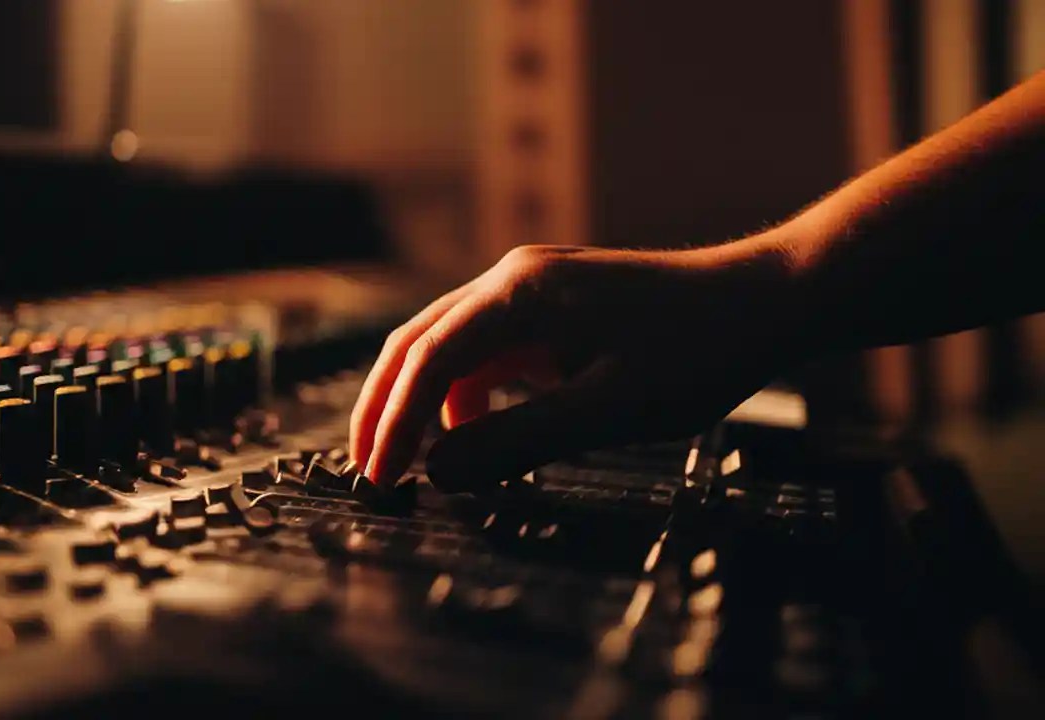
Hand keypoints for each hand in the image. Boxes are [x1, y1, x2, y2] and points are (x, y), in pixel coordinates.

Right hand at [349, 236, 801, 490]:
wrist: (763, 300)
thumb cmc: (697, 351)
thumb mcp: (608, 409)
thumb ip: (517, 440)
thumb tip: (439, 471)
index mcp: (519, 294)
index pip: (427, 359)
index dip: (393, 422)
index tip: (380, 478)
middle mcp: (512, 279)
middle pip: (419, 341)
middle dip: (386, 406)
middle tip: (370, 468)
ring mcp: (531, 287)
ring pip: (447, 343)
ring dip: (423, 400)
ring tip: (413, 461)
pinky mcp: (551, 305)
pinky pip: (487, 348)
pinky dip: (468, 392)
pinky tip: (477, 432)